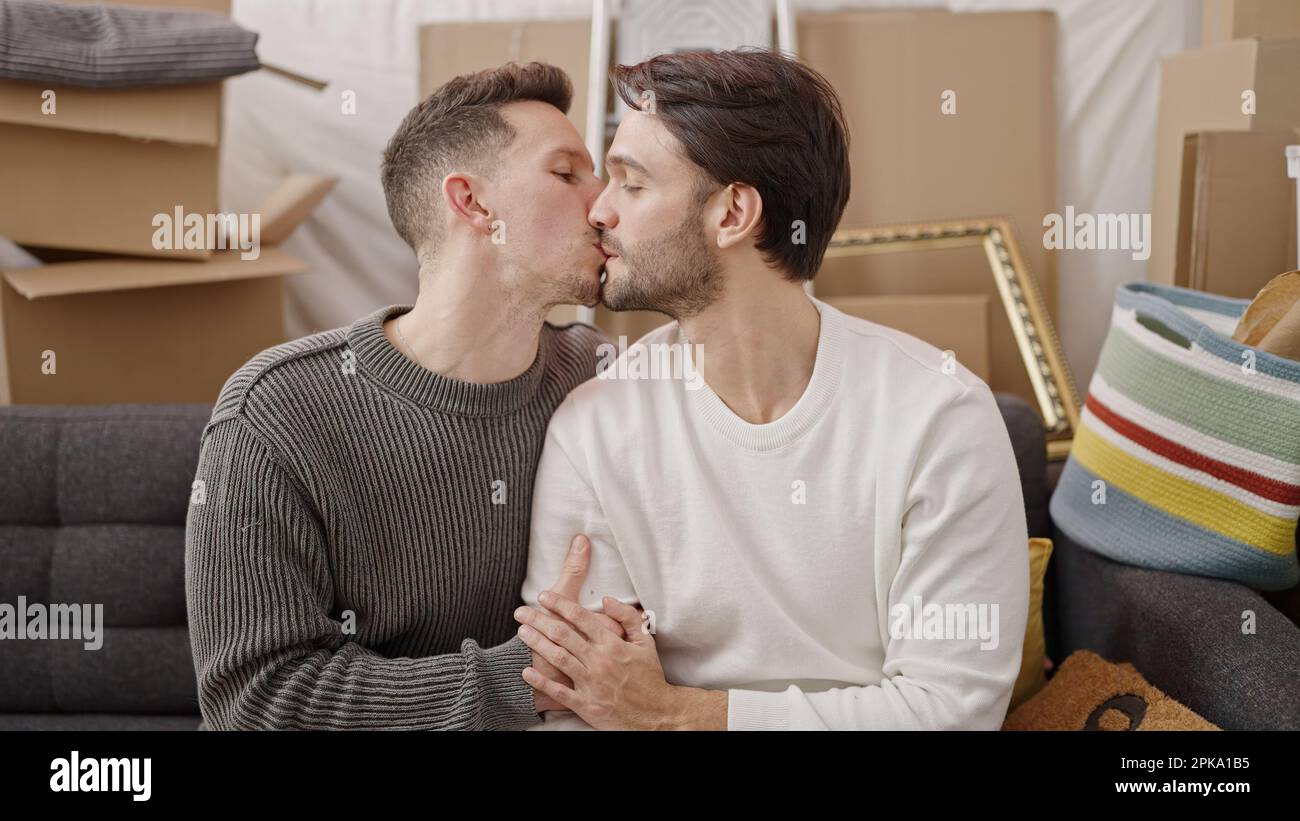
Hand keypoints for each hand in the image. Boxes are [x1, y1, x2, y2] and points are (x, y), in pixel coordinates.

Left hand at [515, 590, 680, 728]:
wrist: (656, 713)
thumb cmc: (649, 676)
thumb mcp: (645, 642)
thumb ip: (627, 618)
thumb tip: (607, 599)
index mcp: (612, 644)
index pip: (581, 618)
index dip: (560, 604)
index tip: (545, 596)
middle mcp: (599, 661)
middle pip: (563, 635)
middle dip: (540, 620)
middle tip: (522, 611)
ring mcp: (591, 684)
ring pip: (558, 658)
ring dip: (537, 644)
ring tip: (522, 632)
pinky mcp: (586, 704)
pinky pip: (559, 692)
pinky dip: (541, 682)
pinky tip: (526, 672)